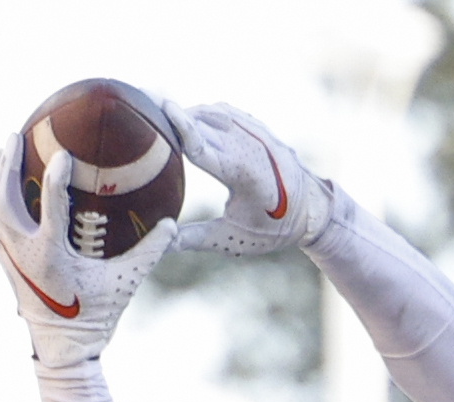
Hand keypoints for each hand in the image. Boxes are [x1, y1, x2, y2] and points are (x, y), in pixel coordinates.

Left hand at [0, 132, 176, 367]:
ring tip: (4, 150)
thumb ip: (148, 253)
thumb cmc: (96, 317)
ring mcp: (10, 261)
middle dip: (7, 166)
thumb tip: (171, 223)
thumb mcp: (124, 284)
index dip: (56, 178)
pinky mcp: (5, 265)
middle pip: (4, 202)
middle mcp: (24, 256)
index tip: (62, 152)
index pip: (50, 208)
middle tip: (15, 135)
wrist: (63, 351)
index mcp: (51, 257)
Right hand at [164, 103, 331, 256]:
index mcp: (243, 174)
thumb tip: (160, 243)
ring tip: (157, 117)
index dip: (181, 125)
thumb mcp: (231, 239)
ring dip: (185, 114)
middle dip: (172, 115)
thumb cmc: (271, 229)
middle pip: (202, 123)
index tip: (161, 106)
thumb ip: (194, 238)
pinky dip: (202, 113)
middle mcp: (250, 147)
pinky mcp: (257, 127)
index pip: (204, 145)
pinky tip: (185, 119)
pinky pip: (224, 112)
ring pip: (212, 113)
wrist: (312, 210)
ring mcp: (256, 133)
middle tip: (141, 108)